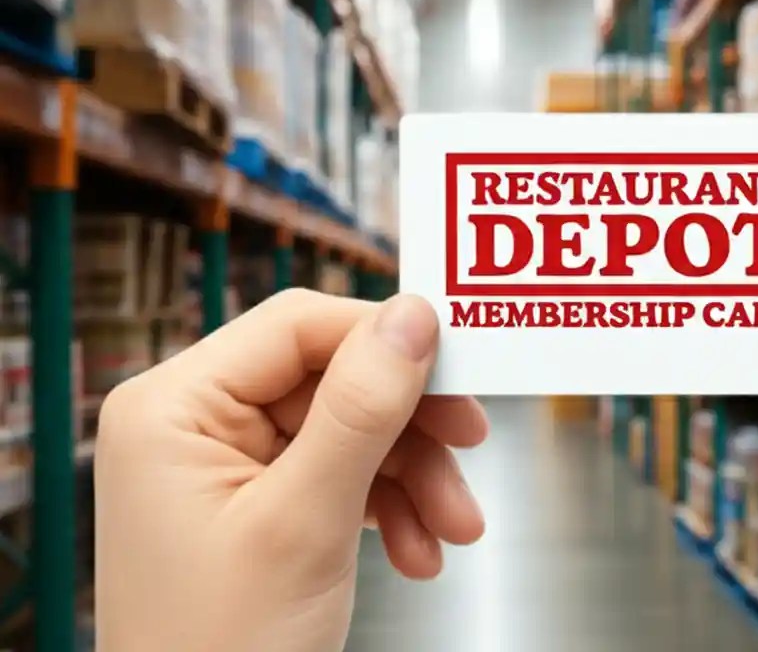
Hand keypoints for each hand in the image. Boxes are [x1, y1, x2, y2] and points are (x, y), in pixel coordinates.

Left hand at [95, 291, 487, 651]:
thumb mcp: (304, 522)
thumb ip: (361, 411)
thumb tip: (412, 317)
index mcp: (173, 408)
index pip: (298, 327)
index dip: (384, 338)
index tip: (458, 363)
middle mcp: (194, 425)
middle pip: (334, 381)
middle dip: (410, 430)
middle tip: (472, 446)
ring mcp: (226, 467)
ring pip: (350, 431)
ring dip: (413, 477)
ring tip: (453, 530)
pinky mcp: (258, 505)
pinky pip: (342, 477)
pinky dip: (391, 508)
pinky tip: (419, 551)